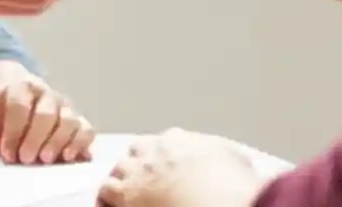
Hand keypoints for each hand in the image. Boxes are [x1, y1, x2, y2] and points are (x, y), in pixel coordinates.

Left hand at [0, 75, 94, 164]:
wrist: (18, 100)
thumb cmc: (0, 110)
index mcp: (22, 87)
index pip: (19, 107)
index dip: (13, 132)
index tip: (7, 154)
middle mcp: (47, 94)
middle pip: (46, 114)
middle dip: (35, 139)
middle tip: (25, 159)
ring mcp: (66, 107)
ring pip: (69, 121)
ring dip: (58, 142)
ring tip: (45, 160)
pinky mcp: (79, 122)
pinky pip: (87, 130)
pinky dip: (80, 144)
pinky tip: (68, 157)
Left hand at [99, 129, 265, 206]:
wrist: (219, 202)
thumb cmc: (233, 187)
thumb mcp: (236, 160)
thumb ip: (225, 155)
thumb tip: (230, 161)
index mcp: (180, 140)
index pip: (163, 143)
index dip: (163, 158)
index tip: (166, 170)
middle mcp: (154, 150)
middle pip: (137, 152)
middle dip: (139, 166)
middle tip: (144, 185)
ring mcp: (137, 171)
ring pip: (117, 170)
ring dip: (121, 182)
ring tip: (125, 198)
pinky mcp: (124, 194)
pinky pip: (105, 193)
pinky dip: (107, 200)